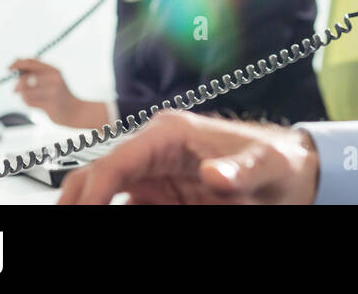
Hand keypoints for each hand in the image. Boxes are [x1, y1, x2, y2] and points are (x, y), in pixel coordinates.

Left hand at [9, 57, 87, 126]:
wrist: (74, 111)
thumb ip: (35, 71)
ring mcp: (53, 92)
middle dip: (17, 85)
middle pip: (25, 78)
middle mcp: (54, 79)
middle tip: (14, 90)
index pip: (31, 62)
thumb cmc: (58, 94)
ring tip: (30, 98)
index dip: (17, 64)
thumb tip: (16, 62)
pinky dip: (28, 103)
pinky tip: (36, 104)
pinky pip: (29, 102)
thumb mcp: (51, 78)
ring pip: (25, 92)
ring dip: (23, 96)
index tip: (8, 68)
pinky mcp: (50, 104)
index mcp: (54, 70)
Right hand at [57, 111, 318, 204]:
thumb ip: (239, 170)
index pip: (115, 161)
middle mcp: (152, 150)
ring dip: (89, 207)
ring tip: (78, 222)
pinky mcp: (159, 194)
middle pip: (94, 176)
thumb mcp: (265, 166)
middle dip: (76, 203)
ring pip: (102, 193)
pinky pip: (125, 208)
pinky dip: (112, 214)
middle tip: (65, 224)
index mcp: (170, 133)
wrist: (292, 173)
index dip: (92, 194)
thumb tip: (214, 174)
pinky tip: (108, 221)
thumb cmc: (278, 160)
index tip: (81, 217)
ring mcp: (152, 174)